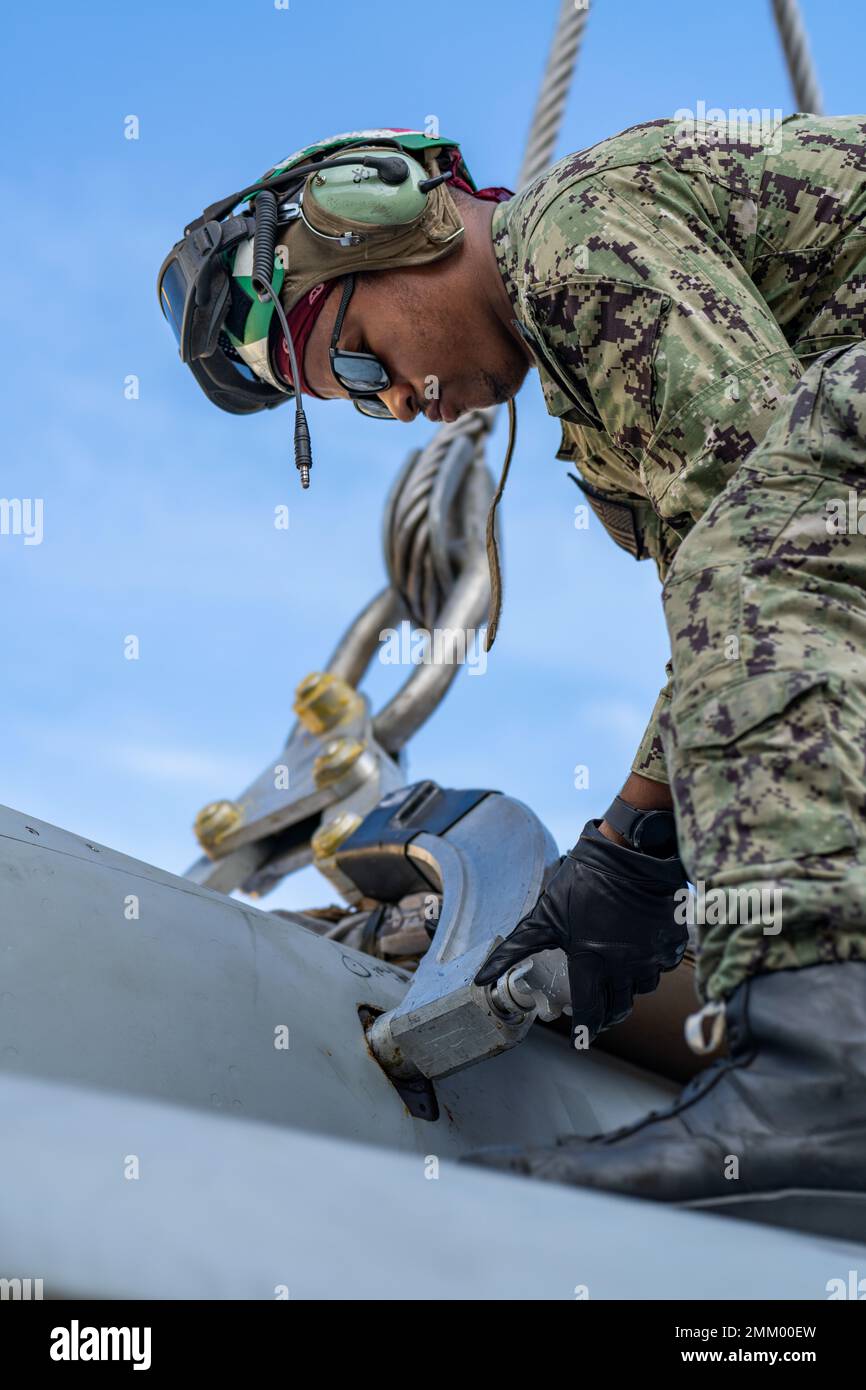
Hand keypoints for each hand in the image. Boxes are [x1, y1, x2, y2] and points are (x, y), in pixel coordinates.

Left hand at [474, 818, 687, 1045]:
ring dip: (628, 989)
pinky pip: (661, 968)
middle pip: (618, 1008)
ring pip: (641, 990)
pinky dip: (649, 967)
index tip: (581, 1038)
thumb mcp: (545, 916)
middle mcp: (624, 967)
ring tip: (614, 977)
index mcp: (592, 963)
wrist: (630, 854)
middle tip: (597, 1013)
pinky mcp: (671, 945)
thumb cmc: (583, 883)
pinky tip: (637, 954)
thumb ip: (516, 949)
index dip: (585, 1029)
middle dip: (606, 1014)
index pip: (590, 1013)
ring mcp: (651, 957)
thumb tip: (482, 977)